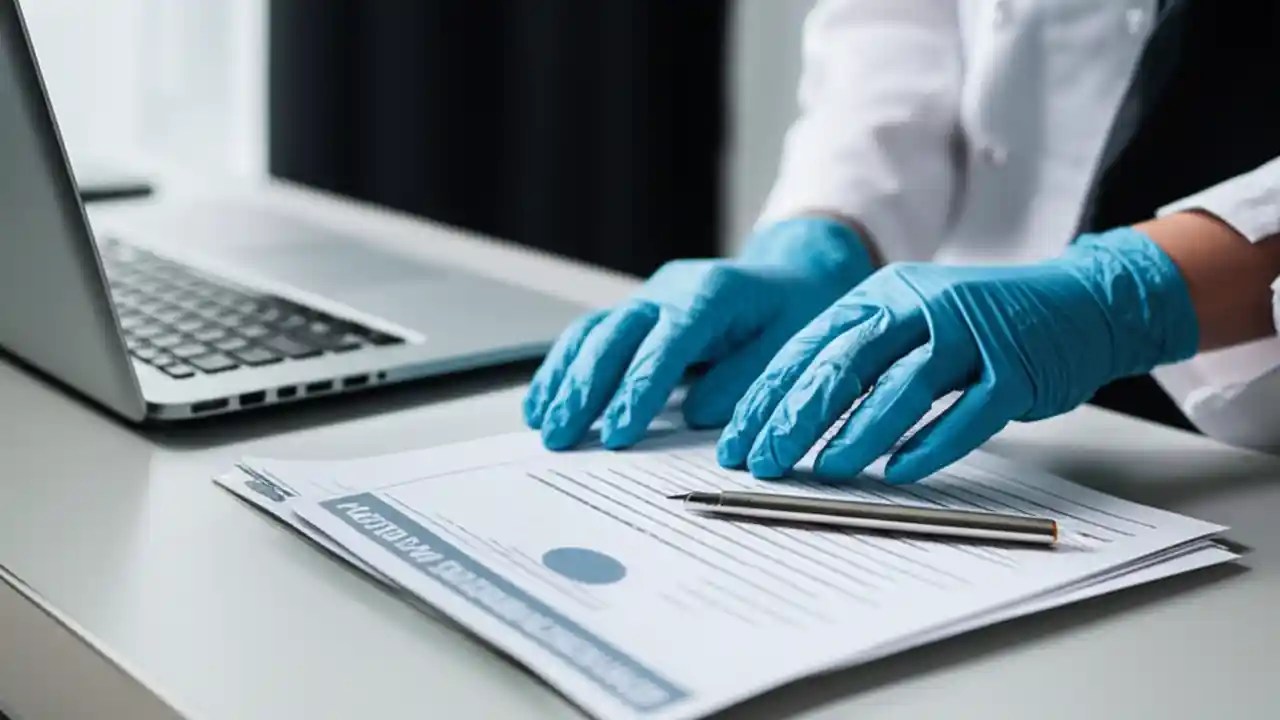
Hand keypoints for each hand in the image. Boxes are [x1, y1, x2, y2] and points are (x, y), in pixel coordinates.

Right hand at [524, 218, 874, 449]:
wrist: (792, 273)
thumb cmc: (794, 311)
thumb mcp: (790, 342)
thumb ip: (745, 377)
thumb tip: (697, 414)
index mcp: (711, 295)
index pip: (665, 346)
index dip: (638, 391)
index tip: (618, 433)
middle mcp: (670, 291)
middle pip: (614, 337)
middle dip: (585, 389)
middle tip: (562, 436)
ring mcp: (648, 298)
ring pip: (592, 333)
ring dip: (564, 380)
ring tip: (544, 424)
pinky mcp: (636, 311)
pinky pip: (590, 336)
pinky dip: (563, 369)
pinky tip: (543, 402)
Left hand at [717, 227, 1198, 483]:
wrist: (1079, 303)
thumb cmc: (979, 324)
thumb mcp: (908, 321)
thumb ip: (855, 358)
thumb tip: (784, 417)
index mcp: (884, 293)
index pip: (810, 347)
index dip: (769, 396)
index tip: (739, 440)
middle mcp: (922, 305)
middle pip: (845, 364)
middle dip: (797, 418)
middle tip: (766, 460)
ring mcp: (972, 335)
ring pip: (902, 387)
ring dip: (859, 433)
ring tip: (826, 470)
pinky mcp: (1015, 369)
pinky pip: (967, 414)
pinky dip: (931, 445)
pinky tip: (900, 470)